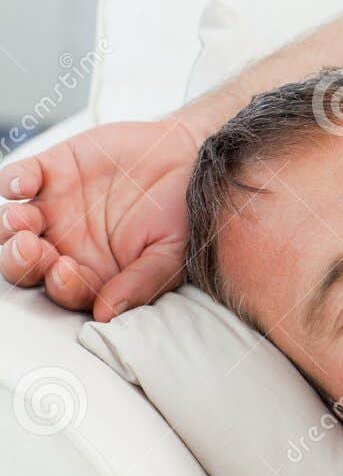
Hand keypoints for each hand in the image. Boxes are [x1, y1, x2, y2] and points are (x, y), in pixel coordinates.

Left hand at [0, 116, 205, 320]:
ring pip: (11, 224)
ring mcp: (53, 207)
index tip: (70, 273)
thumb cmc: (183, 213)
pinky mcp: (51, 171)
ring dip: (8, 226)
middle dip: (20, 261)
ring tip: (22, 220)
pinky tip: (24, 185)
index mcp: (92, 271)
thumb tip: (107, 314)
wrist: (191, 160)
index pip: (64, 288)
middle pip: (23, 263)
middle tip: (30, 249)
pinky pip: (16, 177)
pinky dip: (13, 180)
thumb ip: (141, 282)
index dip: (61, 285)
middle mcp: (65, 243)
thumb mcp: (171, 253)